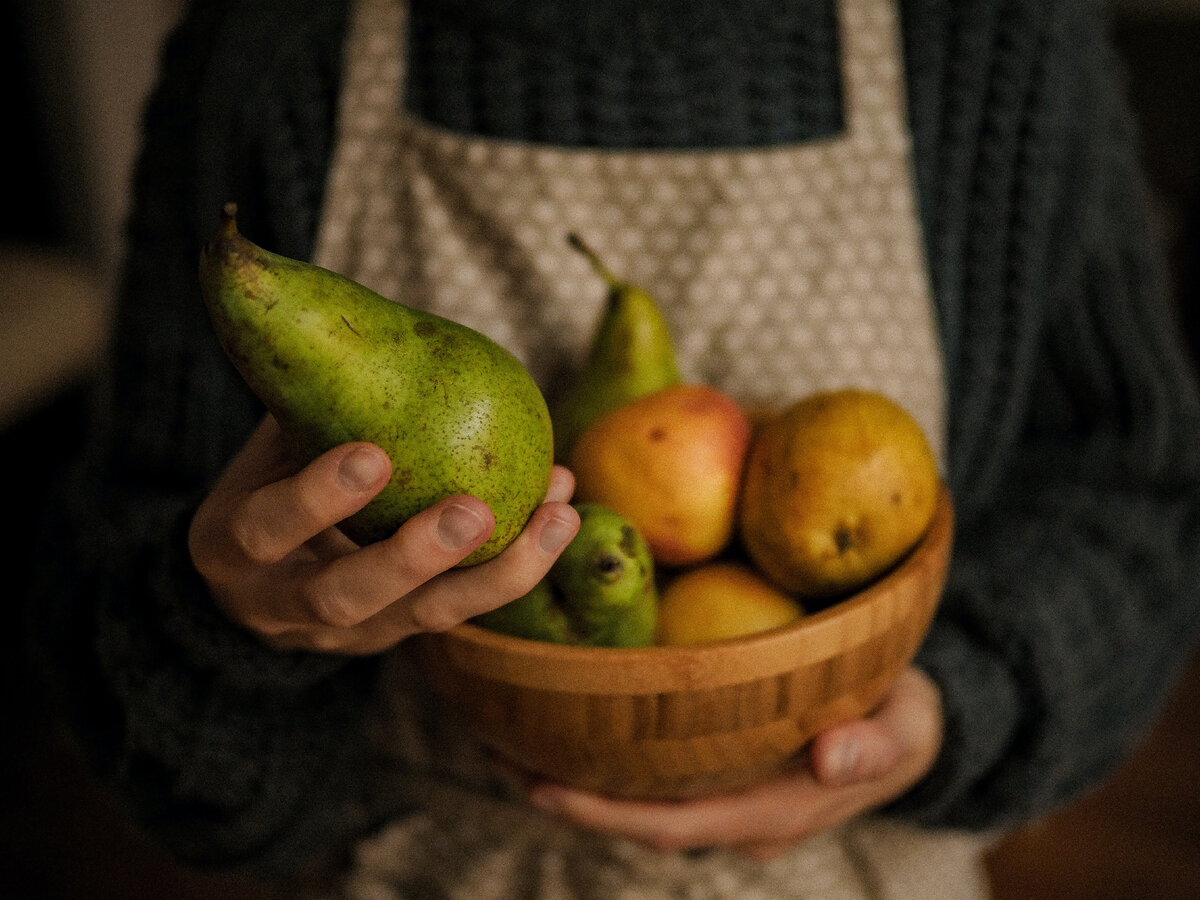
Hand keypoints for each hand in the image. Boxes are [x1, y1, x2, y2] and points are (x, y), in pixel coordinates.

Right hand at [188, 415, 579, 653]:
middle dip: (415, 555)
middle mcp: (283, 605)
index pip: (266, 530)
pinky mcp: (399, 637)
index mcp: (233, 549)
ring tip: (557, 514)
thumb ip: (304, 404)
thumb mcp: (264, 449)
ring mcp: (347, 634)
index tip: (372, 453)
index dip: (316, 499)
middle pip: (347, 597)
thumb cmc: (265, 487)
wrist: (251, 586)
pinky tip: (560, 509)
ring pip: (423, 617)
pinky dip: (517, 561)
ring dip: (498, 571)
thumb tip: (341, 315)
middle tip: (475, 508)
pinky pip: (463, 606)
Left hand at [517, 667, 941, 859]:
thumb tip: (831, 759)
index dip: (606, 815)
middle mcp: (731, 811)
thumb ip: (875, 746)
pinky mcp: (712, 765)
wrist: (904, 722)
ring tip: (503, 736)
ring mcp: (719, 792)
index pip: (673, 823)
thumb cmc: (902, 721)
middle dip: (565, 796)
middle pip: (634, 818)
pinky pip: (647, 767)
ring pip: (632, 796)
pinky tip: (562, 714)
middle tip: (496, 753)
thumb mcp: (905, 728)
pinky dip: (600, 749)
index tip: (544, 787)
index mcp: (767, 811)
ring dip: (571, 775)